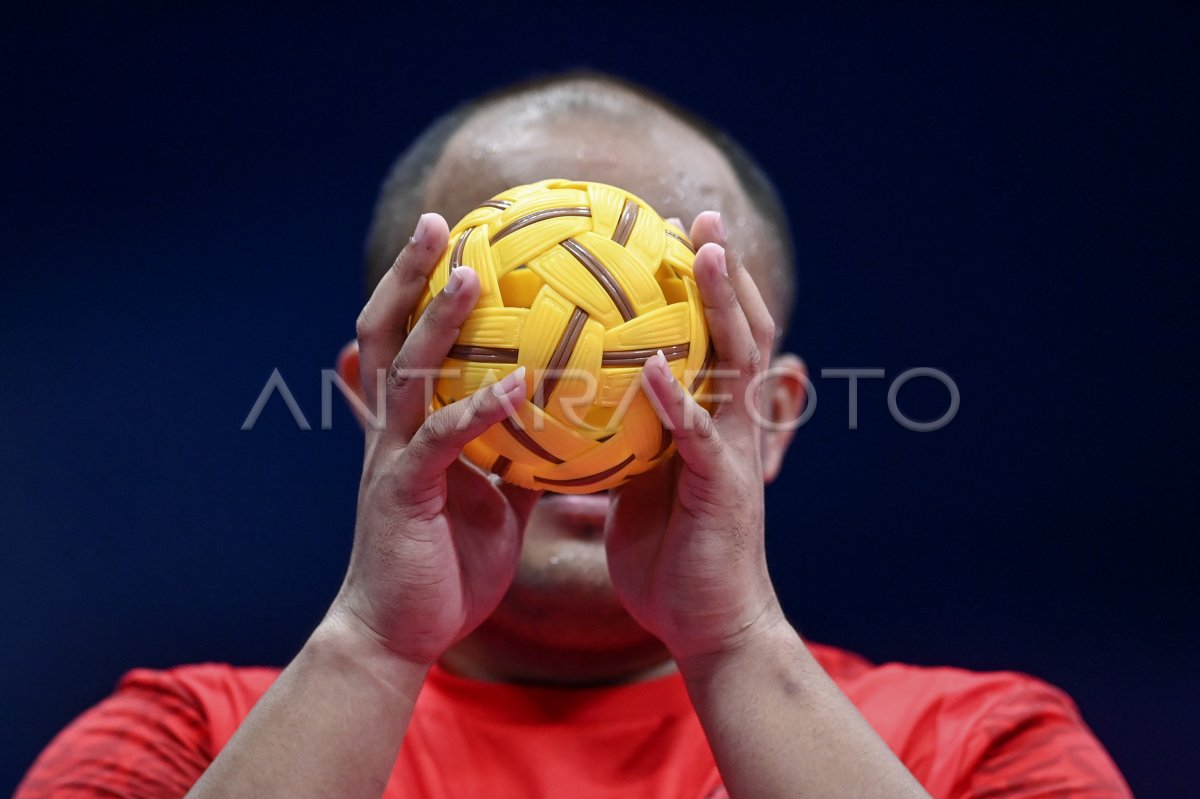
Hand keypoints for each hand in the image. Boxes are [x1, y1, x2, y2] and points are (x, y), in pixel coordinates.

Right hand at [327, 213, 539, 666]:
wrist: (401, 633)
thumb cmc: (448, 566)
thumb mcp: (495, 500)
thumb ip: (518, 456)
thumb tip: (568, 428)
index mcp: (410, 425)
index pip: (410, 338)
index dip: (423, 286)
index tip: (456, 236)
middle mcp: (391, 429)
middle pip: (388, 330)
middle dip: (409, 273)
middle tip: (441, 222)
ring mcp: (390, 457)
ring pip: (405, 370)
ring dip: (437, 320)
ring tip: (469, 273)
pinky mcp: (401, 494)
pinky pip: (439, 441)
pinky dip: (473, 409)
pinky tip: (514, 386)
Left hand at [605, 212, 786, 661]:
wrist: (707, 627)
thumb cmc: (668, 557)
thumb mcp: (635, 485)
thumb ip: (619, 441)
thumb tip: (567, 406)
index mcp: (711, 420)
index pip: (713, 336)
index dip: (701, 285)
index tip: (670, 233)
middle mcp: (732, 425)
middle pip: (739, 330)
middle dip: (724, 270)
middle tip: (699, 215)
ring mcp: (735, 455)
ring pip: (738, 365)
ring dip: (722, 306)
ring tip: (702, 253)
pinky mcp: (726, 493)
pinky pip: (701, 440)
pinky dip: (681, 402)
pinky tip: (655, 370)